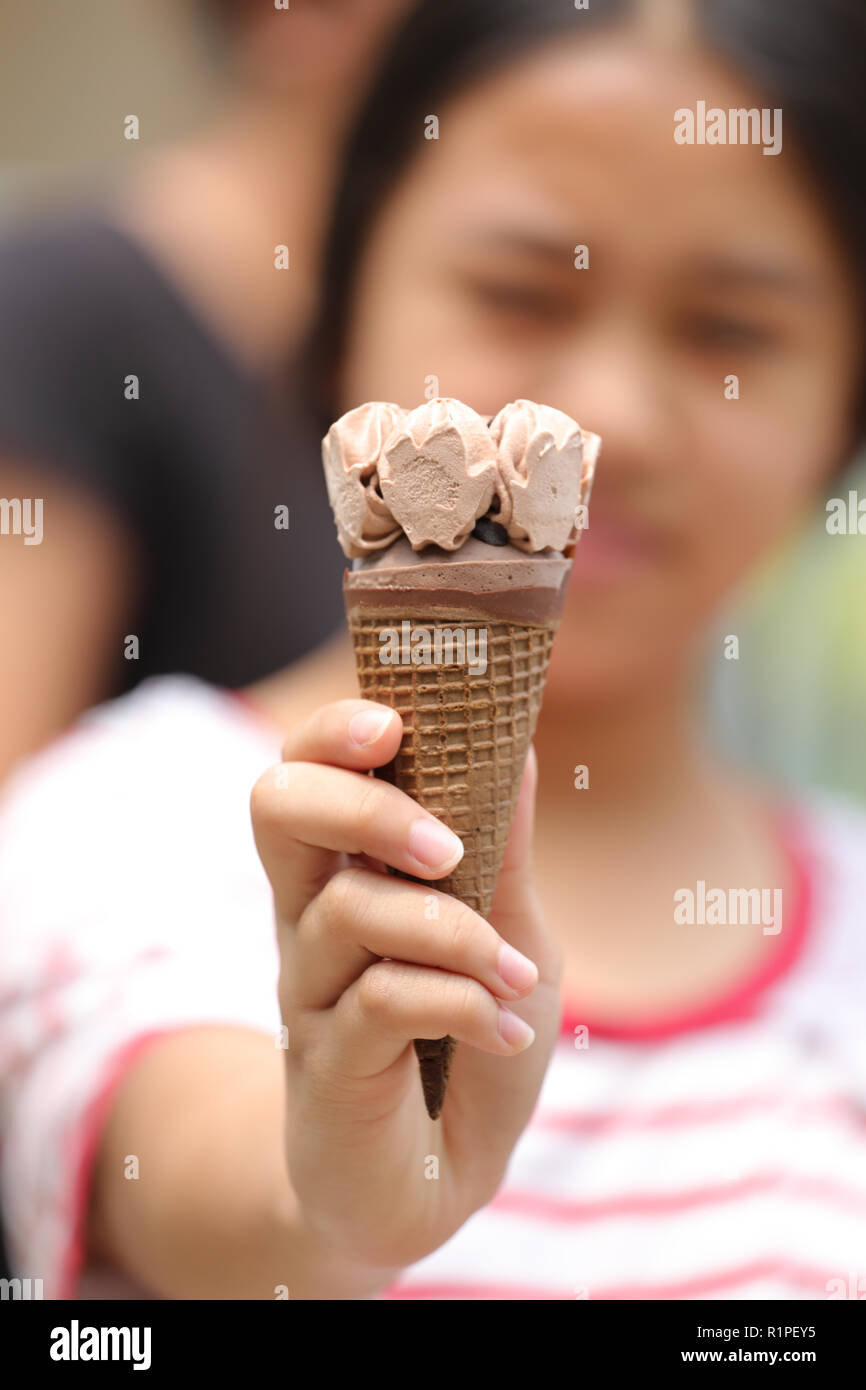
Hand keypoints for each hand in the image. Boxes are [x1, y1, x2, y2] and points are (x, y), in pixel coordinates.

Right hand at [251, 699, 562, 1275]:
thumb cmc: (472, 1042)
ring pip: (352, 909)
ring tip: (514, 976)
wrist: (439, 1181)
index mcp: (348, 872)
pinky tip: (502, 1031)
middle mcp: (310, 917)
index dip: (332, 733)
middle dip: (367, 805)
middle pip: (279, 808)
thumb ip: (505, 855)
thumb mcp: (513, 938)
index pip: (304, 770)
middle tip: (446, 849)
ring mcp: (308, 989)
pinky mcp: (324, 1061)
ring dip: (454, 933)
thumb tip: (522, 746)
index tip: (395, 726)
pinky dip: (461, 1003)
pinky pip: (383, 999)